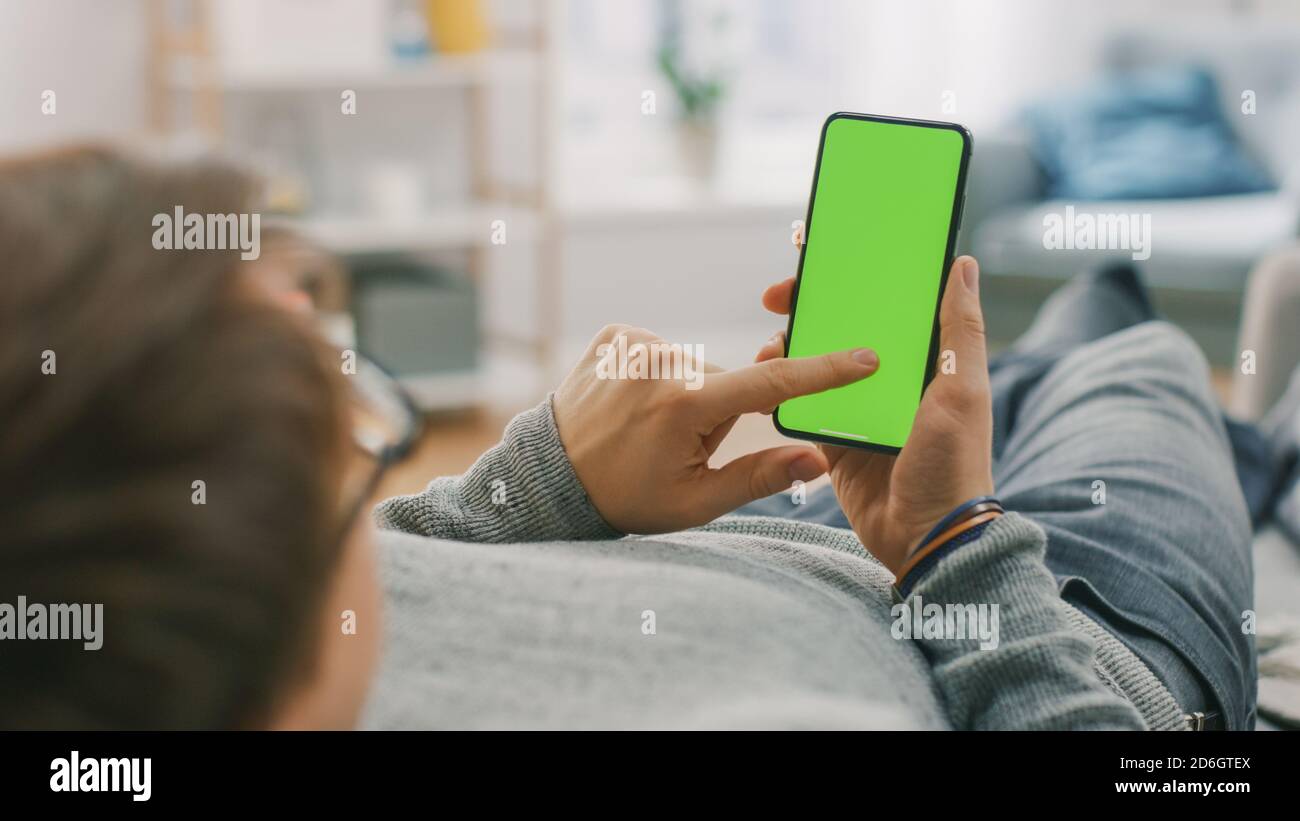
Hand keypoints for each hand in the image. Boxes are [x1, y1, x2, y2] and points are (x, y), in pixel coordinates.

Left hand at [552, 324, 880, 533]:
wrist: (552, 477)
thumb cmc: (627, 497)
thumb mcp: (695, 501)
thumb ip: (760, 477)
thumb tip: (819, 460)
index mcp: (685, 405)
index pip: (772, 384)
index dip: (824, 371)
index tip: (866, 356)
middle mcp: (662, 363)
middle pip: (729, 381)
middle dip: (720, 412)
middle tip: (678, 449)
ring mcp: (634, 343)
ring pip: (697, 367)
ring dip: (689, 395)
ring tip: (648, 428)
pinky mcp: (616, 334)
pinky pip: (664, 353)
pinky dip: (660, 377)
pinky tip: (631, 405)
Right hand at [755, 255, 994, 573]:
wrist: (926, 538)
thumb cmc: (955, 464)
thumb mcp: (963, 390)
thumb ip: (961, 330)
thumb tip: (962, 264)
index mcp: (924, 359)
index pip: (888, 301)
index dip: (858, 273)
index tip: (823, 251)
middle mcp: (890, 377)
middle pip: (844, 325)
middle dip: (809, 303)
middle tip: (776, 295)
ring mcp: (859, 407)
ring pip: (816, 361)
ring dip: (789, 345)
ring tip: (768, 343)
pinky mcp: (834, 438)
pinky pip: (802, 404)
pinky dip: (781, 388)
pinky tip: (763, 377)